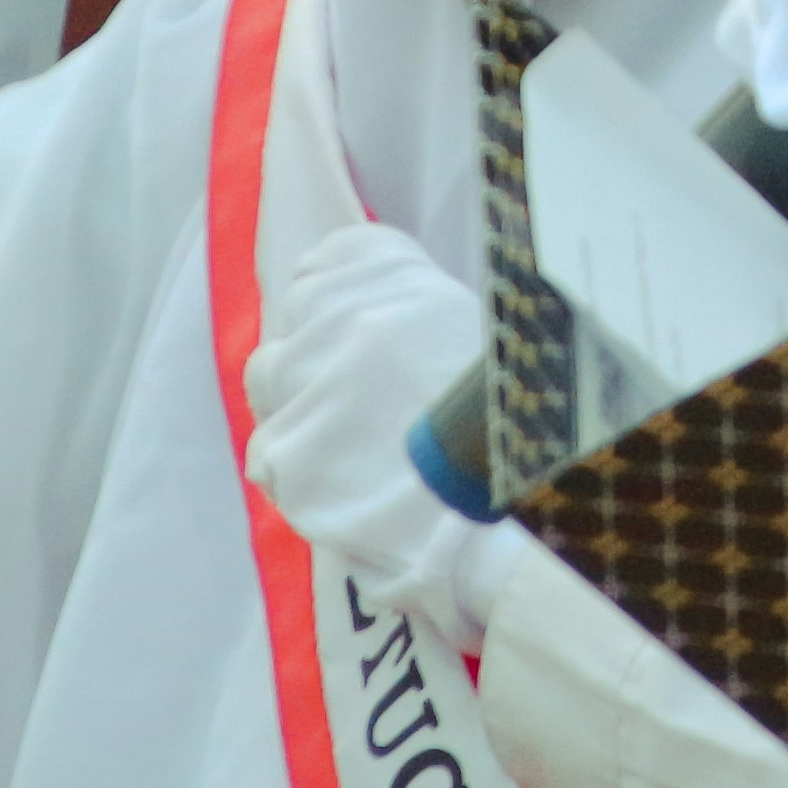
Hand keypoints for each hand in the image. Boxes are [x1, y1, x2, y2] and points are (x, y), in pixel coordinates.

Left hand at [240, 219, 484, 583]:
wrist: (509, 532)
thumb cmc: (519, 445)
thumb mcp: (488, 350)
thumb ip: (424, 327)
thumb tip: (385, 334)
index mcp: (411, 288)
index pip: (339, 256)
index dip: (339, 290)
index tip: (350, 322)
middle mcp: (354, 321)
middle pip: (298, 314)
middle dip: (317, 351)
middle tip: (356, 402)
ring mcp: (312, 386)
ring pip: (268, 379)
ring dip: (299, 405)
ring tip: (347, 452)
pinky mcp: (289, 454)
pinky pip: (268, 452)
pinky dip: (296, 473)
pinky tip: (342, 495)